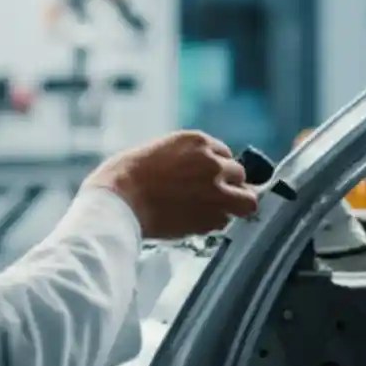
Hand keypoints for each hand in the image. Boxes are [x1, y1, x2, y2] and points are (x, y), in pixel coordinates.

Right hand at [83, 130, 258, 239]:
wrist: (118, 201)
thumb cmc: (126, 176)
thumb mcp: (159, 151)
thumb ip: (185, 158)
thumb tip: (196, 172)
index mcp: (197, 141)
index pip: (224, 154)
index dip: (216, 168)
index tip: (207, 179)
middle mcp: (212, 162)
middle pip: (239, 173)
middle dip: (228, 185)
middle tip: (211, 196)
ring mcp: (216, 189)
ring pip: (247, 200)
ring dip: (234, 205)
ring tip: (217, 212)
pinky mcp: (212, 215)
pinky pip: (226, 221)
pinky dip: (216, 223)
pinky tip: (196, 222)